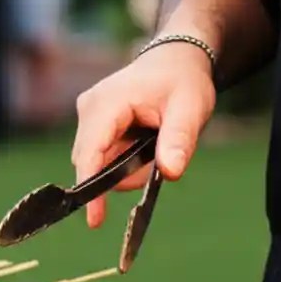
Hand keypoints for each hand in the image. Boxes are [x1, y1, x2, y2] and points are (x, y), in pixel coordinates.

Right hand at [70, 42, 215, 227]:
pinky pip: (105, 156)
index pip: (90, 153)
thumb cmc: (183, 81)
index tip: (95, 220)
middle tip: (161, 158)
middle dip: (126, 173)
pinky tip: (147, 143)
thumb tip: (171, 172)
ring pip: (100, 163)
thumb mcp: (191, 108)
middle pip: (93, 162)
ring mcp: (89, 116)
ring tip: (158, 144)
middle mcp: (90, 109)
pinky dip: (128, 160)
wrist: (176, 61)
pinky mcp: (93, 125)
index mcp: (107, 103)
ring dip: (130, 166)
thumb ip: (179, 139)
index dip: (91, 189)